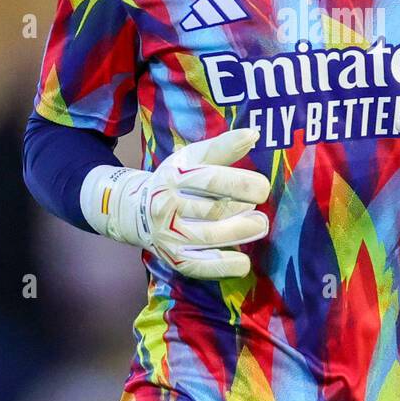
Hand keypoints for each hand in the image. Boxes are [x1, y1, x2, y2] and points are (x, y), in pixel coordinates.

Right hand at [82, 127, 271, 280]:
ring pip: (209, 237)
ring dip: (240, 233)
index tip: (263, 188)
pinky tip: (244, 262)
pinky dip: (224, 266)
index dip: (240, 184)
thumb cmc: (175, 181)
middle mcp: (167, 205)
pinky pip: (200, 266)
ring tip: (259, 226)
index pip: (210, 180)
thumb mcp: (191, 158)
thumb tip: (253, 134)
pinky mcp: (173, 258)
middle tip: (260, 209)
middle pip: (213, 210)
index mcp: (174, 176)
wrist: (136, 211)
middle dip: (242, 209)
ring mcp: (168, 234)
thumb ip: (223, 148)